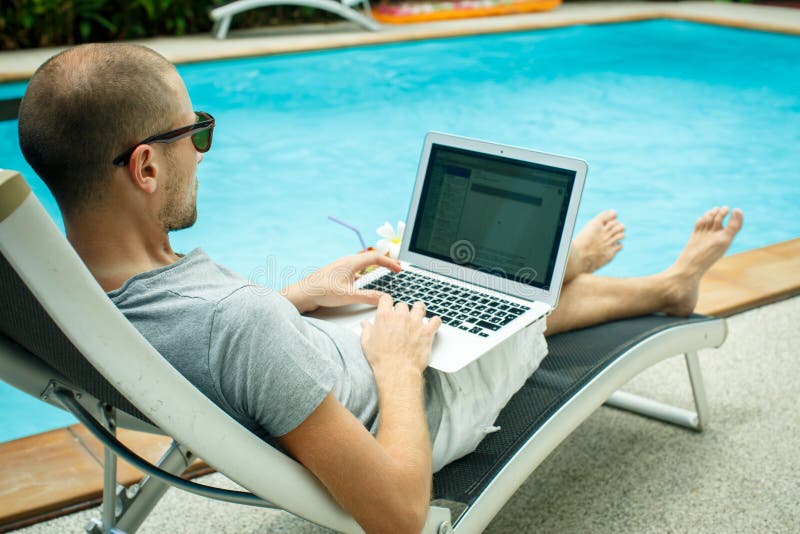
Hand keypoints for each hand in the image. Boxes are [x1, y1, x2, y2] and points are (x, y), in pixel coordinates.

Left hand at [281, 251, 400, 312]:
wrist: (301, 294)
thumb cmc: (321, 292)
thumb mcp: (348, 296)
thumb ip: (368, 297)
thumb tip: (384, 298)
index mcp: (351, 262)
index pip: (376, 257)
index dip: (390, 262)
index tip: (400, 269)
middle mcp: (346, 262)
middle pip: (370, 258)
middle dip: (385, 263)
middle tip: (396, 269)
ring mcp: (341, 268)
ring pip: (363, 264)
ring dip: (376, 267)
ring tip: (385, 273)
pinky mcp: (337, 275)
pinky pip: (356, 270)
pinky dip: (366, 273)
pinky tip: (366, 282)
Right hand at [360, 295, 441, 376]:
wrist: (397, 371)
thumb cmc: (382, 359)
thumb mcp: (367, 344)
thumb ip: (366, 330)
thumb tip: (365, 325)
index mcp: (385, 317)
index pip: (386, 299)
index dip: (387, 302)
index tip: (388, 305)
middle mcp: (401, 317)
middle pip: (403, 304)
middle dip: (402, 310)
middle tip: (401, 319)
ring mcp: (415, 323)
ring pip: (419, 307)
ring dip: (418, 311)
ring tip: (417, 316)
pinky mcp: (427, 332)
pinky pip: (435, 320)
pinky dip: (435, 322)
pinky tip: (432, 324)